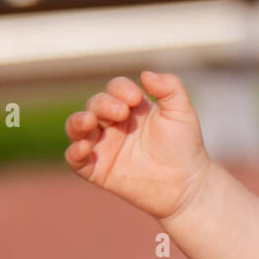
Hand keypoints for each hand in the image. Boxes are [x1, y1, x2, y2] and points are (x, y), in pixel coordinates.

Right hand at [64, 71, 211, 219]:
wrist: (185, 184)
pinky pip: (75, 159)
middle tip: (121, 112)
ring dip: (78, 122)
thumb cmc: (184, 146)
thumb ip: (170, 88)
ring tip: (88, 122)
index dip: (121, 89)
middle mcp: (113, 123)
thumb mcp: (182, 113)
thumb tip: (145, 74)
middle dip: (103, 105)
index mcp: (132, 107)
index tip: (136, 98)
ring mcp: (103, 146)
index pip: (115, 89)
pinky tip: (83, 147)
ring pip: (78, 128)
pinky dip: (74, 152)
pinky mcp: (97, 170)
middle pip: (95, 104)